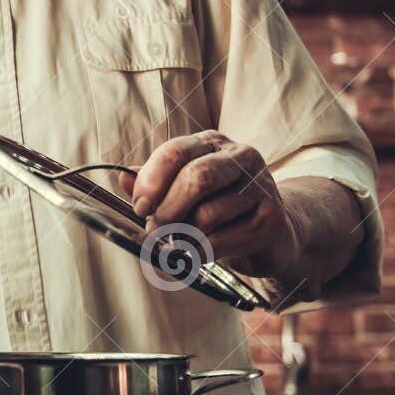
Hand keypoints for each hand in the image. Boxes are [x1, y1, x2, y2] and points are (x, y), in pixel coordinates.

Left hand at [130, 131, 300, 277]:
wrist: (270, 234)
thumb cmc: (216, 208)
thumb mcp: (182, 189)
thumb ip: (153, 182)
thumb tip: (123, 177)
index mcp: (211, 143)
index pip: (175, 152)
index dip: (151, 182)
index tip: (139, 208)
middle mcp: (240, 157)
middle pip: (196, 178)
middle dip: (167, 210)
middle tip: (155, 230)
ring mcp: (260, 186)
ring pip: (208, 214)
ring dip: (184, 235)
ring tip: (181, 241)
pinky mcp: (271, 219)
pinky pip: (223, 240)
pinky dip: (202, 251)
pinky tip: (201, 251)